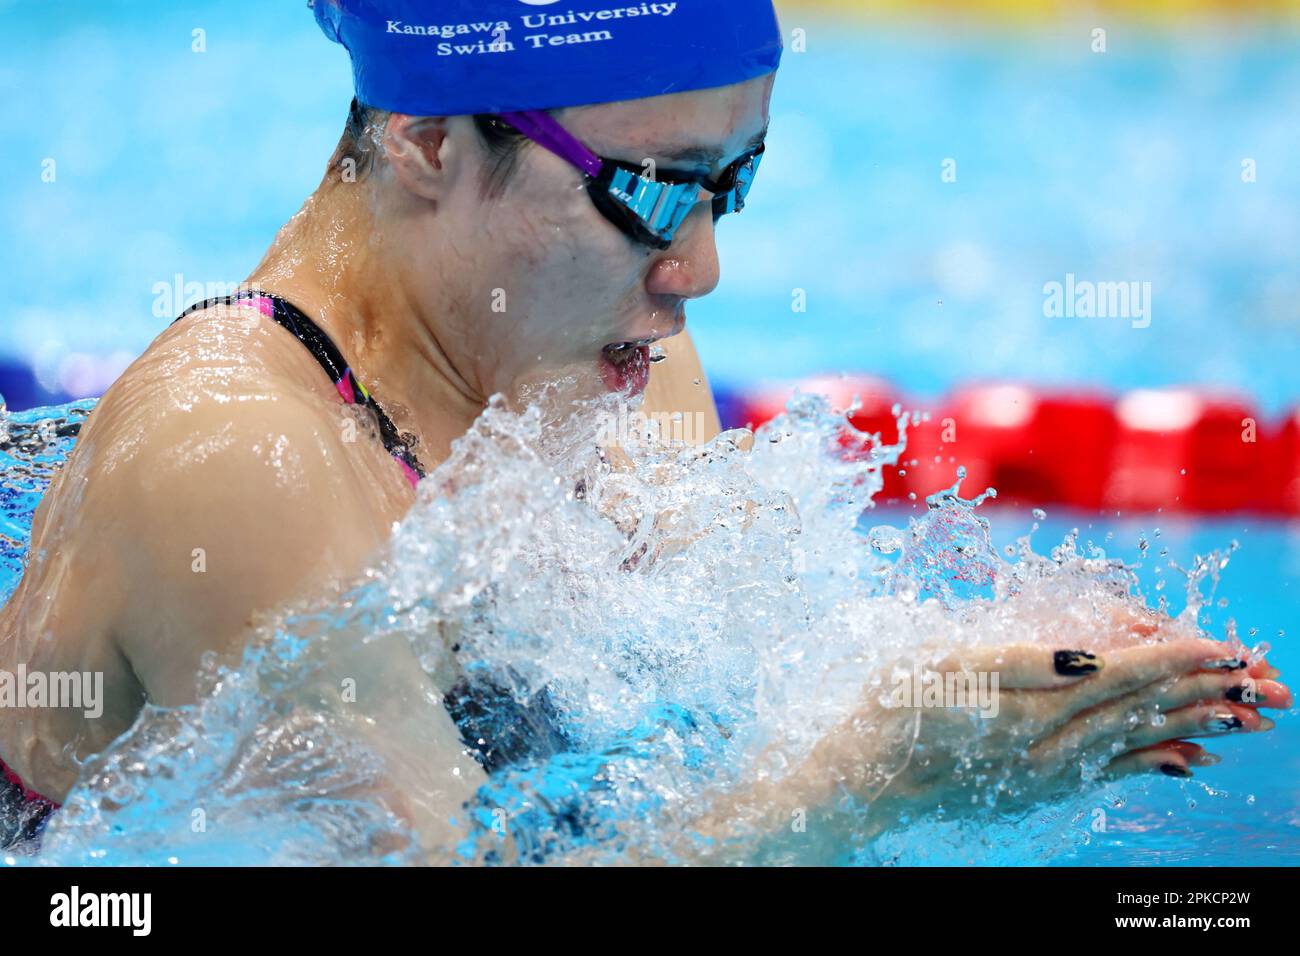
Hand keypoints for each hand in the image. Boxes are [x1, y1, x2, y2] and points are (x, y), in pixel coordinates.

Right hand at [804, 638, 1289, 830]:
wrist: (867, 779)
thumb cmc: (893, 708)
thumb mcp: (941, 666)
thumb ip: (1017, 661)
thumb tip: (1089, 657)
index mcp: (1028, 709)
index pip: (1120, 675)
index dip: (1176, 658)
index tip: (1227, 646)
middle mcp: (1048, 748)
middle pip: (1141, 711)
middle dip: (1205, 691)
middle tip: (1262, 678)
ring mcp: (1049, 773)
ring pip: (1137, 742)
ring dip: (1195, 724)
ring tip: (1247, 717)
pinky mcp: (1042, 787)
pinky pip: (1113, 774)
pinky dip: (1157, 763)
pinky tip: (1189, 760)